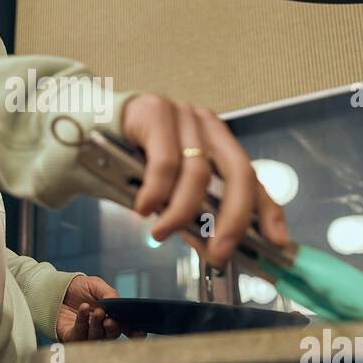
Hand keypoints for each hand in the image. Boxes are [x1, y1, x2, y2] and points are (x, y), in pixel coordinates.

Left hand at [55, 274, 146, 341]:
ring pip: (96, 338)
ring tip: (95, 312)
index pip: (127, 329)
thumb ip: (109, 293)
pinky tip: (83, 309)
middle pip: (112, 335)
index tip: (139, 332)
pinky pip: (79, 336)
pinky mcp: (71, 337)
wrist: (56, 288)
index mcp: (111, 317)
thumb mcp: (96, 284)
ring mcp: (86, 335)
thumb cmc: (78, 288)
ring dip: (97, 326)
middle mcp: (100, 329)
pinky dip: (82, 323)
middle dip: (112, 328)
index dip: (135, 333)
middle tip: (109, 320)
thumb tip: (115, 302)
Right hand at [119, 94, 289, 268]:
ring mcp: (183, 115)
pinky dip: (156, 193)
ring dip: (179, 212)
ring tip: (160, 233)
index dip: (268, 211)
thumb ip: (192, 213)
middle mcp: (207, 125)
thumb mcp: (168, 190)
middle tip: (218, 252)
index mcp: (218, 143)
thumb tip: (212, 246)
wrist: (86, 128)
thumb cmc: (129, 161)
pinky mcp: (155, 111)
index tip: (276, 242)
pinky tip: (144, 208)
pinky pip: (164, 162)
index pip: (253, 178)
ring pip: (198, 172)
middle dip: (233, 219)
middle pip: (238, 172)